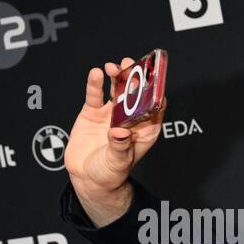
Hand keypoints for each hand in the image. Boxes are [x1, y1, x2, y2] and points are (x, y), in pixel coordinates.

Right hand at [65, 57, 166, 225]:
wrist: (88, 178)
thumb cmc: (110, 174)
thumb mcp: (117, 162)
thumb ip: (120, 147)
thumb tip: (120, 132)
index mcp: (144, 131)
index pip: (155, 109)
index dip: (156, 93)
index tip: (155, 78)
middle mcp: (129, 120)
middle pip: (135, 95)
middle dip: (135, 79)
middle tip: (131, 66)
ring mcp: (111, 114)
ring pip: (116, 91)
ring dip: (117, 77)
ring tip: (114, 67)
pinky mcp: (93, 113)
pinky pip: (95, 95)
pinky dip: (95, 84)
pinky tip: (96, 73)